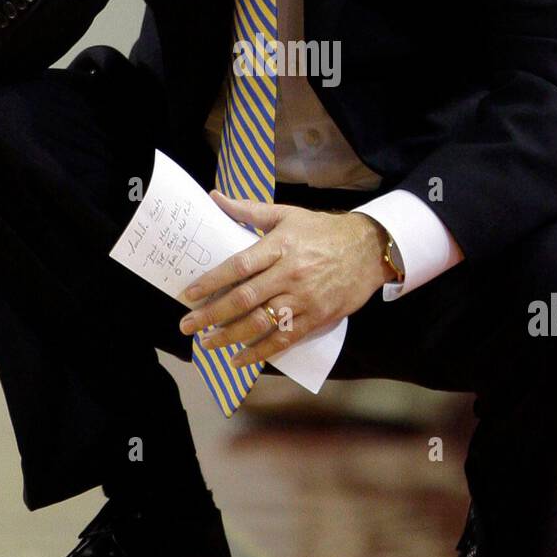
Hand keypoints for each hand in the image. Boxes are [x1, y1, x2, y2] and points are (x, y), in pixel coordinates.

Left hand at [176, 190, 392, 369]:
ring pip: (262, 322)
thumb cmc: (323, 231)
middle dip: (212, 314)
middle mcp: (290, 273)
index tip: (189, 293)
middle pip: (245, 298)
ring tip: (207, 342)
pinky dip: (260, 351)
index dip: (212, 280)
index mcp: (280, 246)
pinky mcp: (317, 317)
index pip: (240, 266)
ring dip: (230, 335)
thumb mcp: (287, 214)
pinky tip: (239, 359)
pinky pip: (284, 338)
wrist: (368, 249)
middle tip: (187, 325)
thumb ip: (249, 210)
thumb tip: (215, 197)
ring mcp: (304, 298)